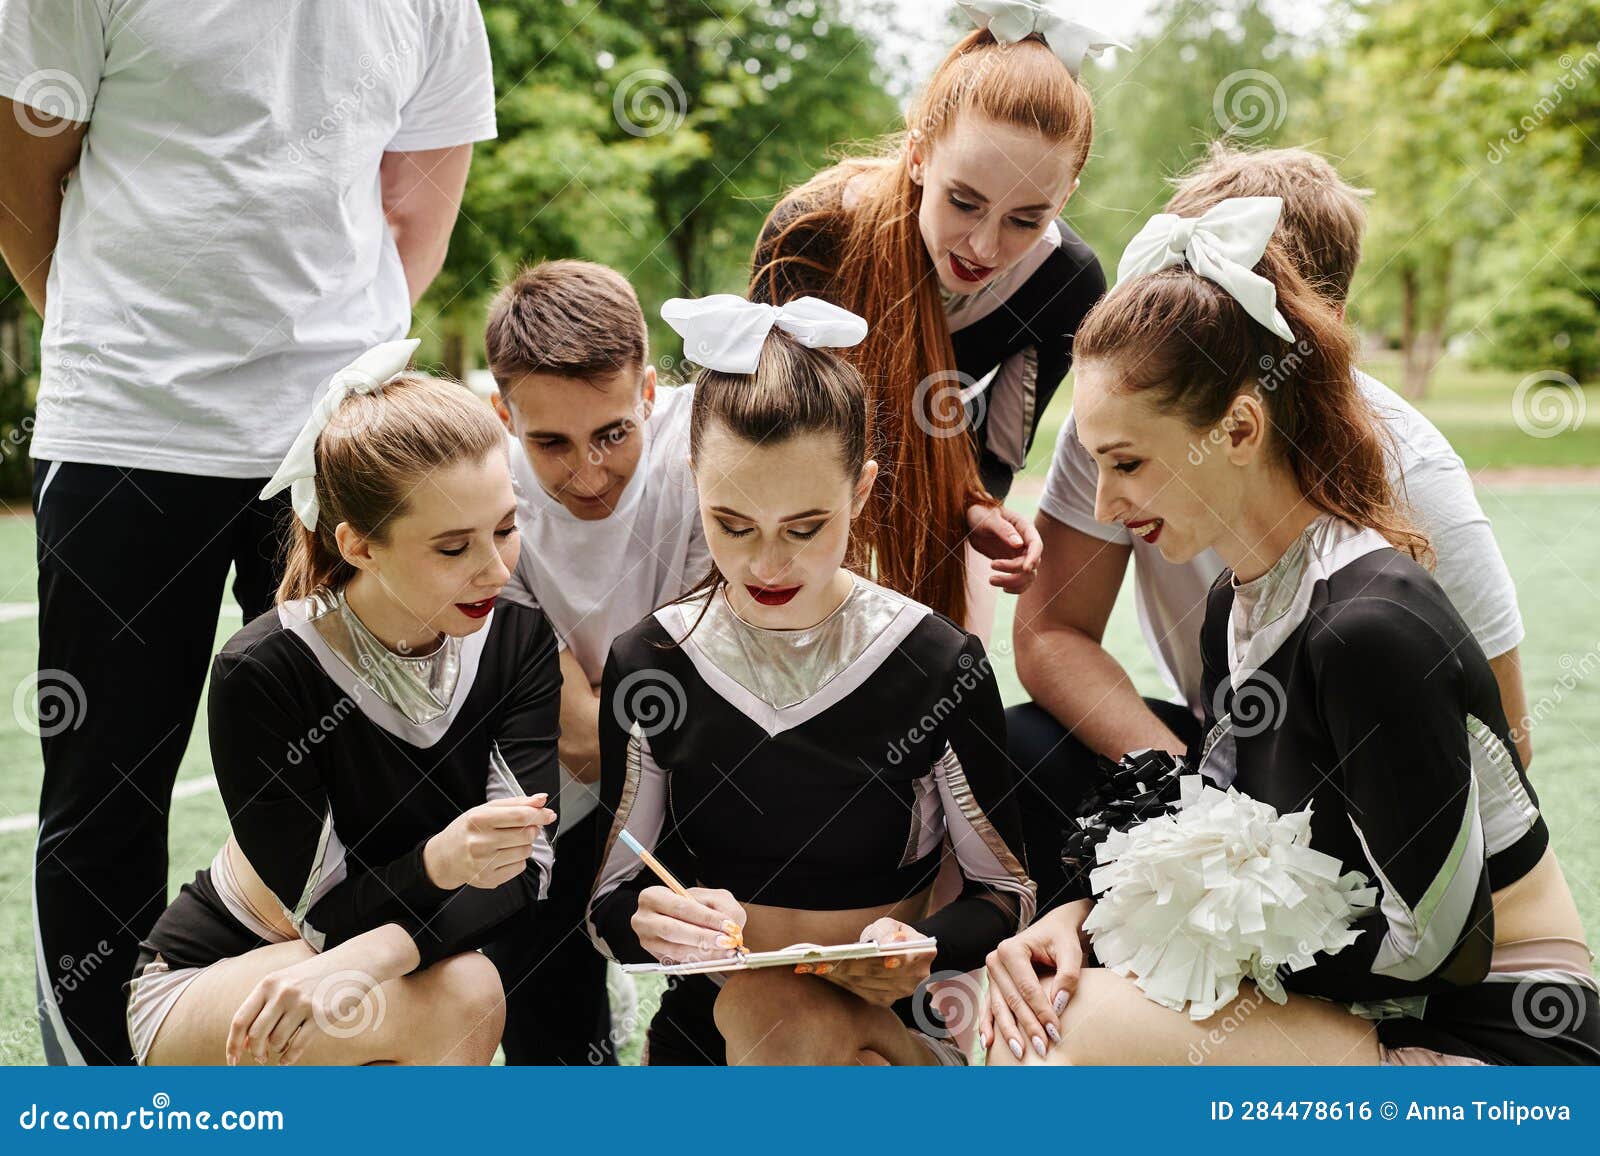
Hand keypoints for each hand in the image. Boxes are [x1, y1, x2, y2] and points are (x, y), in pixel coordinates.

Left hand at [226, 948, 382, 1066]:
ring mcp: (303, 1003)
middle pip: (256, 1035)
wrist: (354, 961)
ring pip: (277, 1041)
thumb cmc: (316, 975)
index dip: (232, 1044)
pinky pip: (298, 1045)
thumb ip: (264, 1007)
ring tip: (282, 1046)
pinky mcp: (322, 1015)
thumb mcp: (286, 982)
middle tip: (261, 1058)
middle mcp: (283, 992)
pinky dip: (289, 1058)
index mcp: (269, 983)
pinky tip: (287, 1060)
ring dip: (277, 1050)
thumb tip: (242, 1044)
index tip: (232, 1061)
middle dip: (256, 1052)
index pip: (241, 1020)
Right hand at [424, 794, 555, 890]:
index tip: (549, 814)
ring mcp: (483, 863)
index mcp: (478, 819)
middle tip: (523, 828)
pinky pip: (520, 867)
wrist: (444, 857)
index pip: (520, 816)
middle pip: (526, 835)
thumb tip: (542, 799)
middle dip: (532, 829)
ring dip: (525, 845)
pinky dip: (518, 860)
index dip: (539, 814)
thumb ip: (516, 803)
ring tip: (510, 842)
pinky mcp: (488, 879)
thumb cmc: (469, 829)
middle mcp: (479, 842)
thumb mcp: (487, 809)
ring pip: (526, 851)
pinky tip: (504, 855)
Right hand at [632, 886, 746, 963]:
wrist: (686, 919)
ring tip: (726, 952)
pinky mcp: (657, 958)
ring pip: (676, 951)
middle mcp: (644, 920)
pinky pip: (679, 963)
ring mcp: (648, 941)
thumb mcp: (713, 897)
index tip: (728, 926)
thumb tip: (731, 929)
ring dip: (704, 954)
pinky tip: (716, 958)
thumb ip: (723, 908)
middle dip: (703, 938)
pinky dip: (700, 962)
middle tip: (727, 942)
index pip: (681, 908)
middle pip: (673, 930)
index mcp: (653, 896)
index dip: (706, 918)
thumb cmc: (698, 905)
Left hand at [808, 918, 932, 1006]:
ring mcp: (900, 993)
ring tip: (809, 966)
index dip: (866, 959)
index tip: (841, 957)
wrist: (905, 951)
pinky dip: (838, 981)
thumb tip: (888, 943)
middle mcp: (914, 979)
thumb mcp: (892, 924)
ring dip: (835, 975)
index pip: (893, 959)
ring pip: (863, 984)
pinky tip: (820, 972)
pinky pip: (858, 991)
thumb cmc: (894, 933)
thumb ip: (888, 931)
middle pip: (873, 974)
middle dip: (842, 967)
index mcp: (922, 955)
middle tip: (813, 961)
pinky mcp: (885, 1000)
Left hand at [965, 503, 1041, 592]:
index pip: (1036, 545)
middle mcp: (1026, 542)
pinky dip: (1015, 587)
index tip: (1025, 569)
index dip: (1033, 558)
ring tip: (991, 580)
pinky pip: (1020, 580)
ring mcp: (1020, 554)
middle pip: (1032, 564)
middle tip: (992, 565)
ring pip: (1027, 576)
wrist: (971, 520)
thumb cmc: (980, 514)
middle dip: (1014, 570)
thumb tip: (1018, 544)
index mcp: (1024, 527)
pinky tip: (1002, 588)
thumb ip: (1003, 530)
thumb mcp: (988, 519)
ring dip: (1013, 582)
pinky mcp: (1012, 564)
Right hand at [981, 899, 1090, 1060]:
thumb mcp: (1070, 951)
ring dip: (1008, 1032)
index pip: (1028, 987)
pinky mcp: (993, 984)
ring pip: (999, 1007)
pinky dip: (987, 1025)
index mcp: (1011, 949)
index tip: (1055, 1032)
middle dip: (1027, 1027)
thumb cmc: (1061, 939)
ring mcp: (991, 973)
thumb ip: (1067, 976)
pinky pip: (989, 1007)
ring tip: (1020, 1052)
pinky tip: (987, 1042)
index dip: (1041, 1011)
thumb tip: (1057, 1005)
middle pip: (1012, 1000)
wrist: (1051, 928)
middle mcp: (995, 960)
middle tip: (1042, 1049)